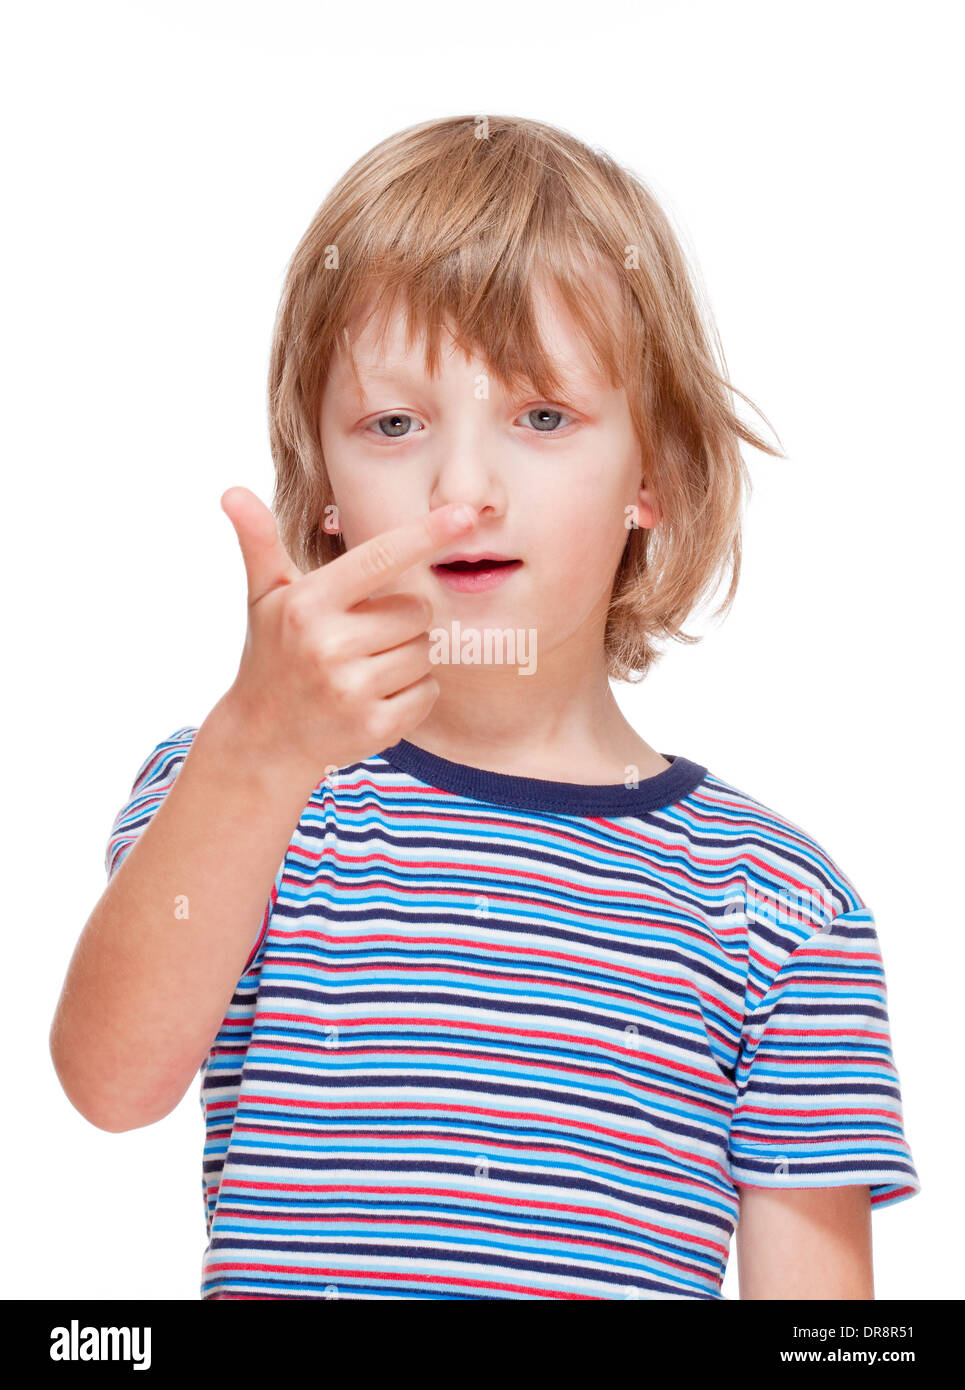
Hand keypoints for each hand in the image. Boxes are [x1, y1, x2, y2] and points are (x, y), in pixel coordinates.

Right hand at [217, 486, 477, 781]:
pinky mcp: (373, 727)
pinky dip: (414, 693)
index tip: (464, 514)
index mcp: (308, 603)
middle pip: (418, 610)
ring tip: (366, 668)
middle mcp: (328, 644)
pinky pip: (428, 692)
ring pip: (426, 652)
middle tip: (364, 636)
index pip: (380, 558)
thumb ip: (260, 542)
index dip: (426, 534)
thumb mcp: (264, 597)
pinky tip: (377, 696)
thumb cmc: (272, 655)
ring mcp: (351, 689)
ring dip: (409, 657)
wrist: (261, 741)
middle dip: (402, 619)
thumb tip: (233, 492)